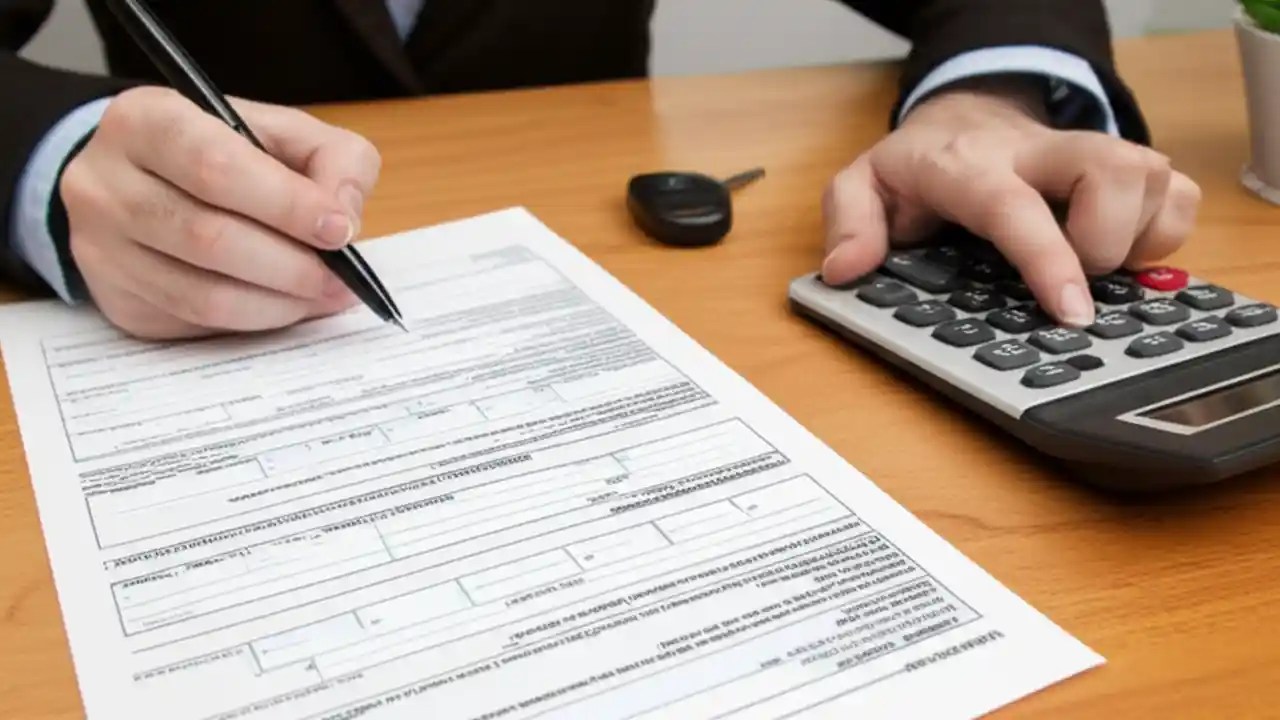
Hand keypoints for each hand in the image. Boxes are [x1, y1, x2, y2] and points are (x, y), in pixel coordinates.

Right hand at [60, 87, 381, 338]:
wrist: (145, 180)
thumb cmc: (226, 154)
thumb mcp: (283, 132)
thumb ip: (333, 159)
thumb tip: (343, 217)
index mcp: (146, 120)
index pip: (216, 167)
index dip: (286, 204)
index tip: (339, 230)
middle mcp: (104, 183)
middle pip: (208, 237)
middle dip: (292, 266)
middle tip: (341, 278)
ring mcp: (101, 249)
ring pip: (201, 296)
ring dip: (279, 303)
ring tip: (324, 295)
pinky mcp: (117, 301)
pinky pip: (195, 324)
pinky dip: (255, 321)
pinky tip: (287, 305)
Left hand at [820, 78, 1201, 327]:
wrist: (966, 117)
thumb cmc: (920, 166)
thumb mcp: (864, 186)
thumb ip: (848, 222)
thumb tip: (845, 270)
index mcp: (972, 167)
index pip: (1015, 207)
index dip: (1049, 259)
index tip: (1071, 312)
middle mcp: (1039, 154)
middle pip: (1112, 169)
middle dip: (1110, 240)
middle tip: (1079, 282)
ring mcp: (1089, 156)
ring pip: (1154, 179)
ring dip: (1137, 239)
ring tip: (1095, 268)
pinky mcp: (1125, 168)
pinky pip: (1177, 194)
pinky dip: (1163, 233)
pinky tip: (1122, 253)